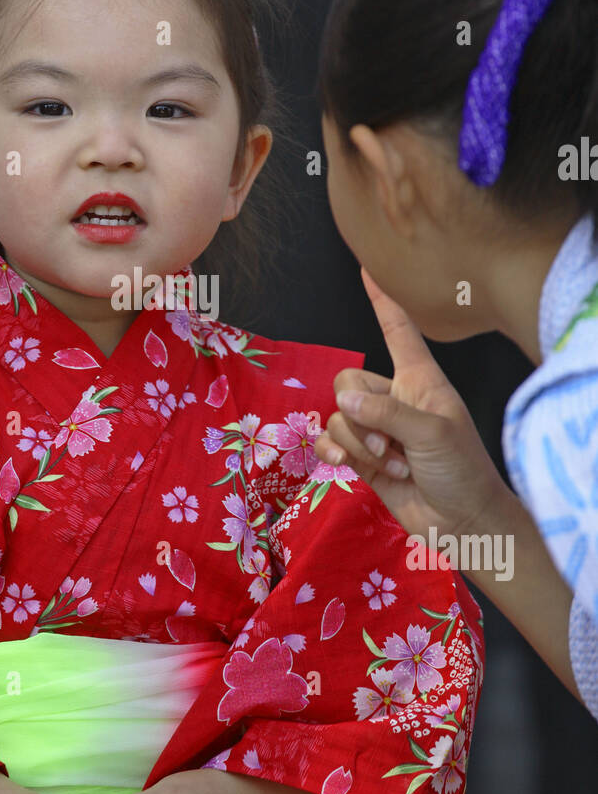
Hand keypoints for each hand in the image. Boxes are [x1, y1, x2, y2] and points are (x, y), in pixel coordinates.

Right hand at [313, 266, 512, 542]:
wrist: (462, 524)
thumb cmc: (463, 470)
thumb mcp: (431, 434)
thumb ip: (385, 414)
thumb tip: (341, 403)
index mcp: (420, 380)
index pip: (398, 330)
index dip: (383, 301)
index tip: (367, 269)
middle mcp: (395, 399)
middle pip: (348, 382)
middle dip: (359, 415)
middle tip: (387, 444)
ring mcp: (376, 429)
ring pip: (338, 417)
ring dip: (358, 444)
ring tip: (391, 464)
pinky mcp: (362, 458)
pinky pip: (330, 441)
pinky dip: (336, 454)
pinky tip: (351, 468)